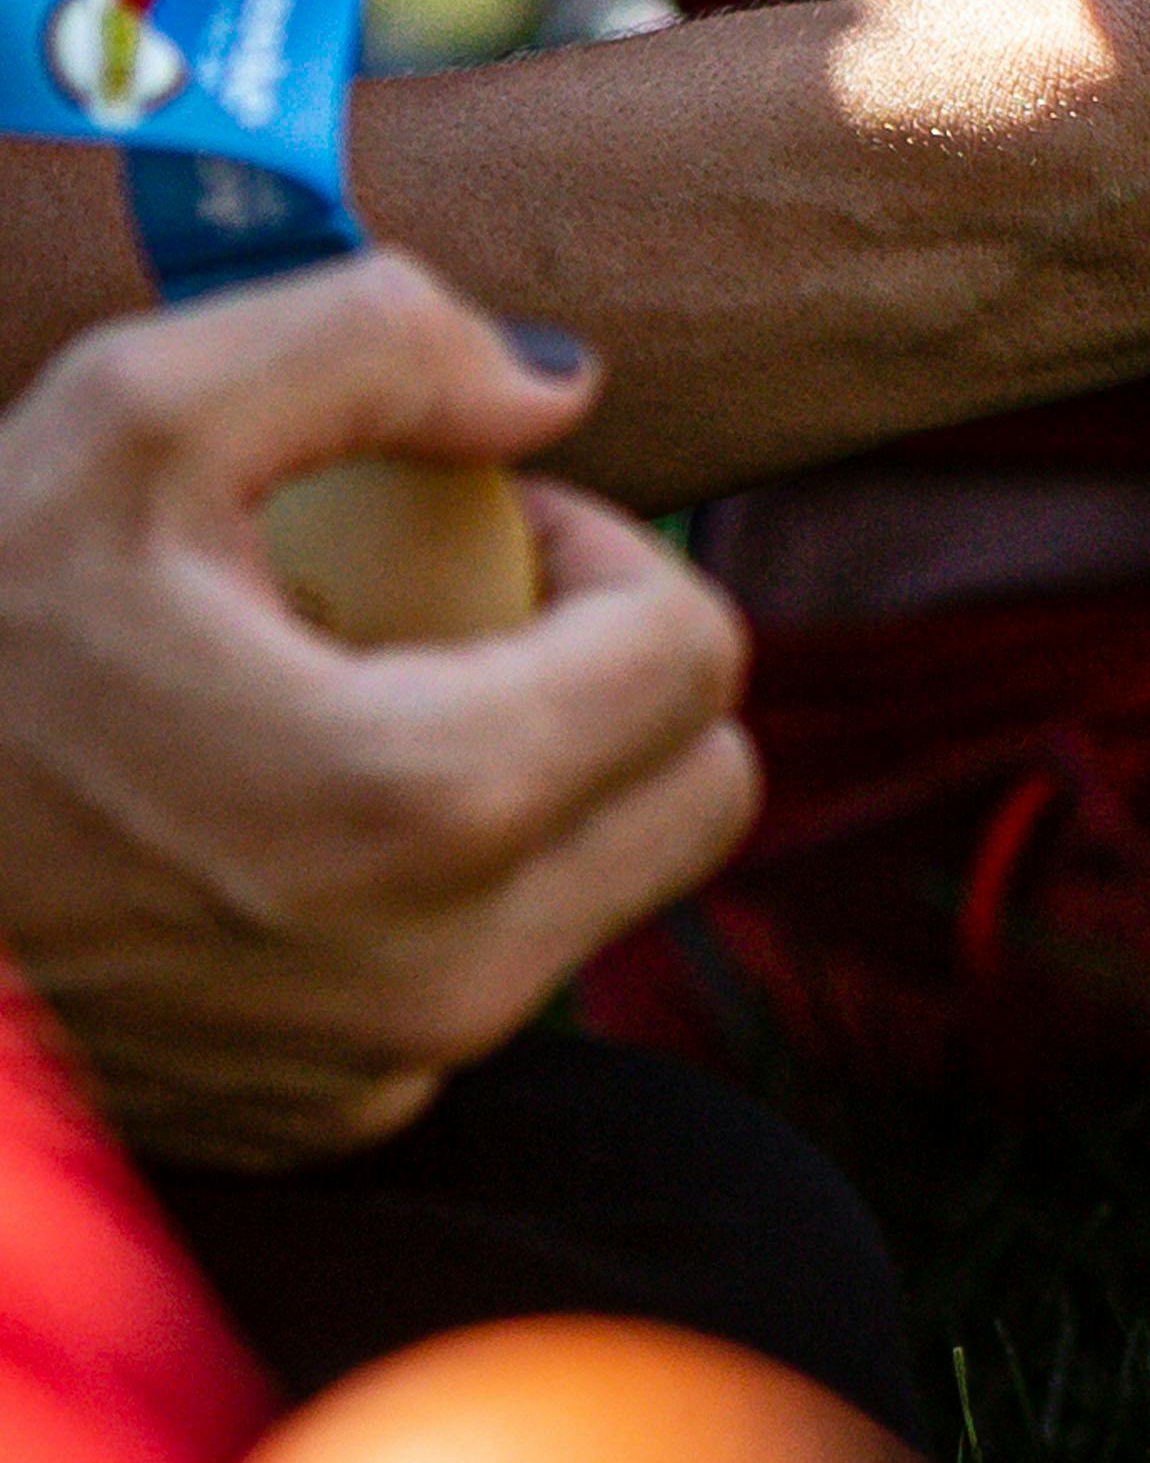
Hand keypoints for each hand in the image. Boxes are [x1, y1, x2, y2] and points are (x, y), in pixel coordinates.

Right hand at [0, 255, 756, 1167]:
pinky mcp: (325, 1124)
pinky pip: (486, 974)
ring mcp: (382, 1071)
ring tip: (356, 692)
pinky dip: (447, 881)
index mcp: (430, 803)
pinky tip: (287, 808)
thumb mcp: (136, 408)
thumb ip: (380, 338)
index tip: (478, 516)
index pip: (700, 653)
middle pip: (698, 787)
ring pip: (605, 885)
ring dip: (538, 772)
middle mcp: (441, 976)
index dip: (608, 546)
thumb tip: (557, 383)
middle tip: (455, 601)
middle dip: (615, 670)